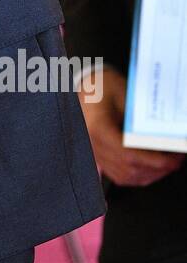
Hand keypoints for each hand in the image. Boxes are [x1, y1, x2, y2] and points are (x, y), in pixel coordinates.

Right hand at [79, 64, 184, 186]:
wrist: (85, 85)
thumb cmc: (101, 85)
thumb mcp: (124, 94)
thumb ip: (140, 117)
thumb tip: (163, 136)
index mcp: (98, 128)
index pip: (129, 155)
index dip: (154, 161)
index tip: (173, 159)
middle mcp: (94, 144)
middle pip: (129, 169)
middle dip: (157, 169)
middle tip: (176, 160)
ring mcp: (95, 152)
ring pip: (125, 176)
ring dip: (149, 174)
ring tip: (167, 165)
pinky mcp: (98, 155)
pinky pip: (119, 175)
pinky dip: (137, 176)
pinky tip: (151, 170)